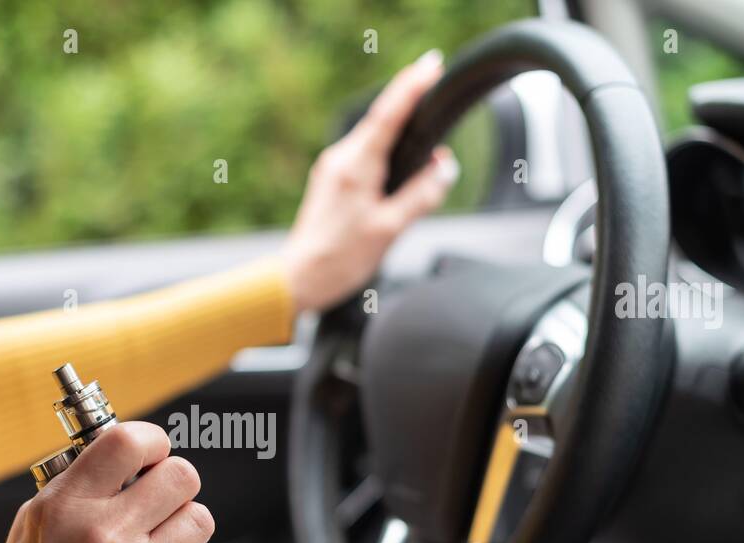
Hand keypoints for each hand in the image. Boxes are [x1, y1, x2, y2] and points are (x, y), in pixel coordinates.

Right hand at [0, 423, 211, 542]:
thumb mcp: (32, 526)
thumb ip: (78, 486)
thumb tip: (128, 453)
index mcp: (66, 506)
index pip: (128, 442)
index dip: (152, 441)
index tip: (152, 453)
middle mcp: (102, 535)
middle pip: (183, 476)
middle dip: (176, 483)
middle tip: (159, 500)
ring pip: (199, 521)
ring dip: (183, 528)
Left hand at [280, 49, 458, 313]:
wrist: (298, 278)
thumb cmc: (339, 258)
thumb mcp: (389, 229)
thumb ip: (421, 196)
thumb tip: (445, 169)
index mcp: (356, 165)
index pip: (389, 114)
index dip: (412, 86)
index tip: (431, 64)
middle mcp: (340, 159)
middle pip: (381, 122)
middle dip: (409, 106)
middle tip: (434, 87)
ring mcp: (332, 169)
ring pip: (372, 140)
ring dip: (398, 134)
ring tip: (424, 135)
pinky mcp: (331, 182)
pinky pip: (364, 156)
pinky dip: (385, 153)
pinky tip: (398, 166)